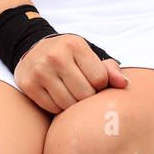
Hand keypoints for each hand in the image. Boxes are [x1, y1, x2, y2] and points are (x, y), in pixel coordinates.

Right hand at [13, 34, 128, 113]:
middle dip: (88, 96)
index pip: (100, 79)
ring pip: (68, 104)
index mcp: (75, 45)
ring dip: (74, 104)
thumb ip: (110, 69)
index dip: (101, 85)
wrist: (34, 49)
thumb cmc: (70, 55)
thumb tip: (125, 84)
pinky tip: (59, 96)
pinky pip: (52, 108)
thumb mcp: (89, 55)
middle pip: (84, 94)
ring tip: (72, 93)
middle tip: (84, 89)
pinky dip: (59, 107)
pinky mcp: (28, 85)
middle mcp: (56, 57)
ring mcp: (40, 71)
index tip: (95, 81)